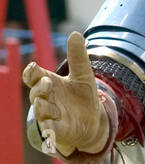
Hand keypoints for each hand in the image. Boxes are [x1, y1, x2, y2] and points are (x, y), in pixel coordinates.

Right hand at [22, 31, 108, 156]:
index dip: (31, 72)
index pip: (33, 75)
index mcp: (49, 83)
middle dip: (40, 87)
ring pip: (40, 110)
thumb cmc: (83, 97)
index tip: (34, 67)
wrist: (94, 121)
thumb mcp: (83, 76)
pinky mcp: (58, 130)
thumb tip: (75, 33)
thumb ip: (78, 57)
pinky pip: (50, 130)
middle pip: (36, 91)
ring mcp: (50, 115)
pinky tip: (50, 128)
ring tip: (44, 103)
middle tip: (48, 82)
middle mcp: (46, 98)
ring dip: (42, 106)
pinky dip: (49, 128)